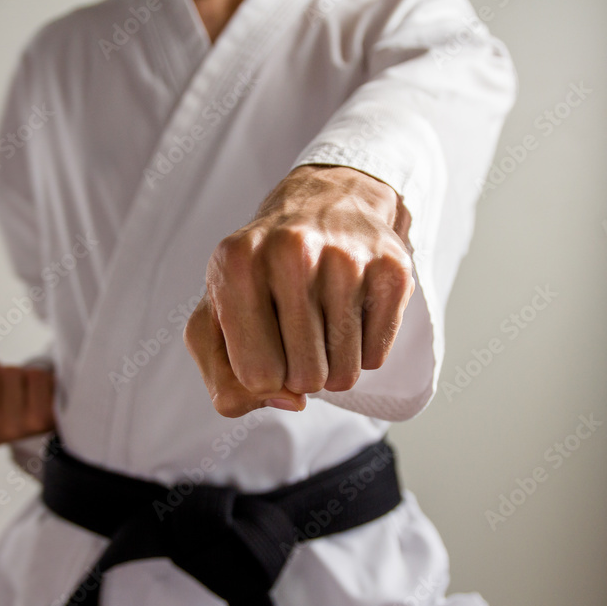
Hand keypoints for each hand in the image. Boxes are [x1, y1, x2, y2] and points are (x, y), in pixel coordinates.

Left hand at [184, 165, 414, 417]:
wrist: (324, 204)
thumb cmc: (260, 275)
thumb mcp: (215, 322)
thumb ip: (225, 382)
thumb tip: (290, 401)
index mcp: (235, 265)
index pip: (256, 376)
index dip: (263, 377)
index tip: (264, 346)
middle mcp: (291, 252)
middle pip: (305, 379)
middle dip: (299, 373)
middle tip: (296, 335)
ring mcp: (347, 259)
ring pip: (344, 373)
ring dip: (332, 365)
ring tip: (322, 323)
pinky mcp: (392, 269)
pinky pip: (375, 356)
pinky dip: (362, 349)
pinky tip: (349, 310)